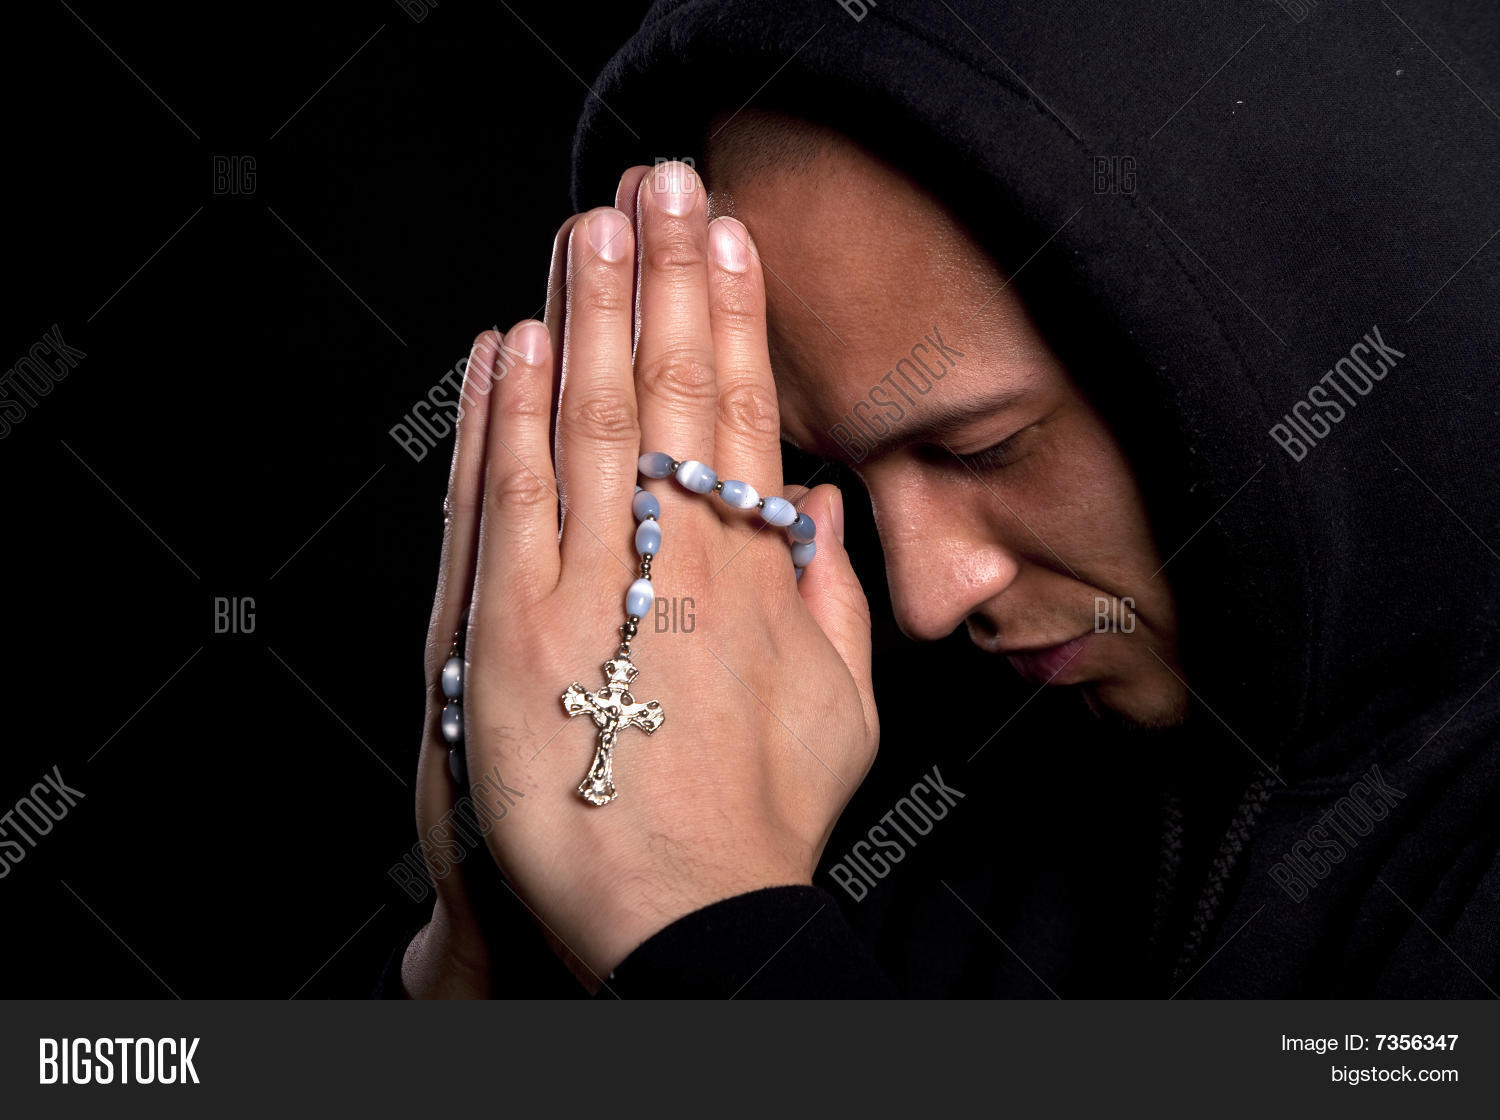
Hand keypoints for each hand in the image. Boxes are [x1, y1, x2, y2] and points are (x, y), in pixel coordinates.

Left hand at [422, 161, 877, 986]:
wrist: (692, 916)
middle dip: (667, 278)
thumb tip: (829, 504)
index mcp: (761, 579)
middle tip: (660, 180)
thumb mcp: (844, 710)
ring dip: (594, 315)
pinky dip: (514, 416)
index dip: (737, 317)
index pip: (747, 417)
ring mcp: (597, 594)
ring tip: (593, 222)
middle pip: (675, 396)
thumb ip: (837, 596)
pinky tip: (518, 341)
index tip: (727, 237)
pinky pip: (516, 502)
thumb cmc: (764, 821)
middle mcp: (684, 567)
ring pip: (594, 426)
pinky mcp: (513, 635)